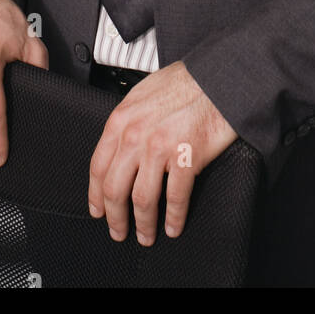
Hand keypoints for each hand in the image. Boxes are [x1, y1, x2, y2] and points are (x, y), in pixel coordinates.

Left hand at [88, 60, 236, 245]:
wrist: (218, 78)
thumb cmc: (185, 83)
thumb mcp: (143, 95)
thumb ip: (128, 121)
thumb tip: (119, 147)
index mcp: (122, 119)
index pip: (98, 166)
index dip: (96, 195)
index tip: (99, 210)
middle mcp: (136, 135)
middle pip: (115, 189)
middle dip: (115, 217)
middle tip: (119, 231)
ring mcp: (160, 148)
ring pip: (142, 199)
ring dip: (143, 224)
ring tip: (146, 235)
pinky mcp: (186, 158)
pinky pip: (176, 198)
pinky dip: (174, 218)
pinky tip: (174, 227)